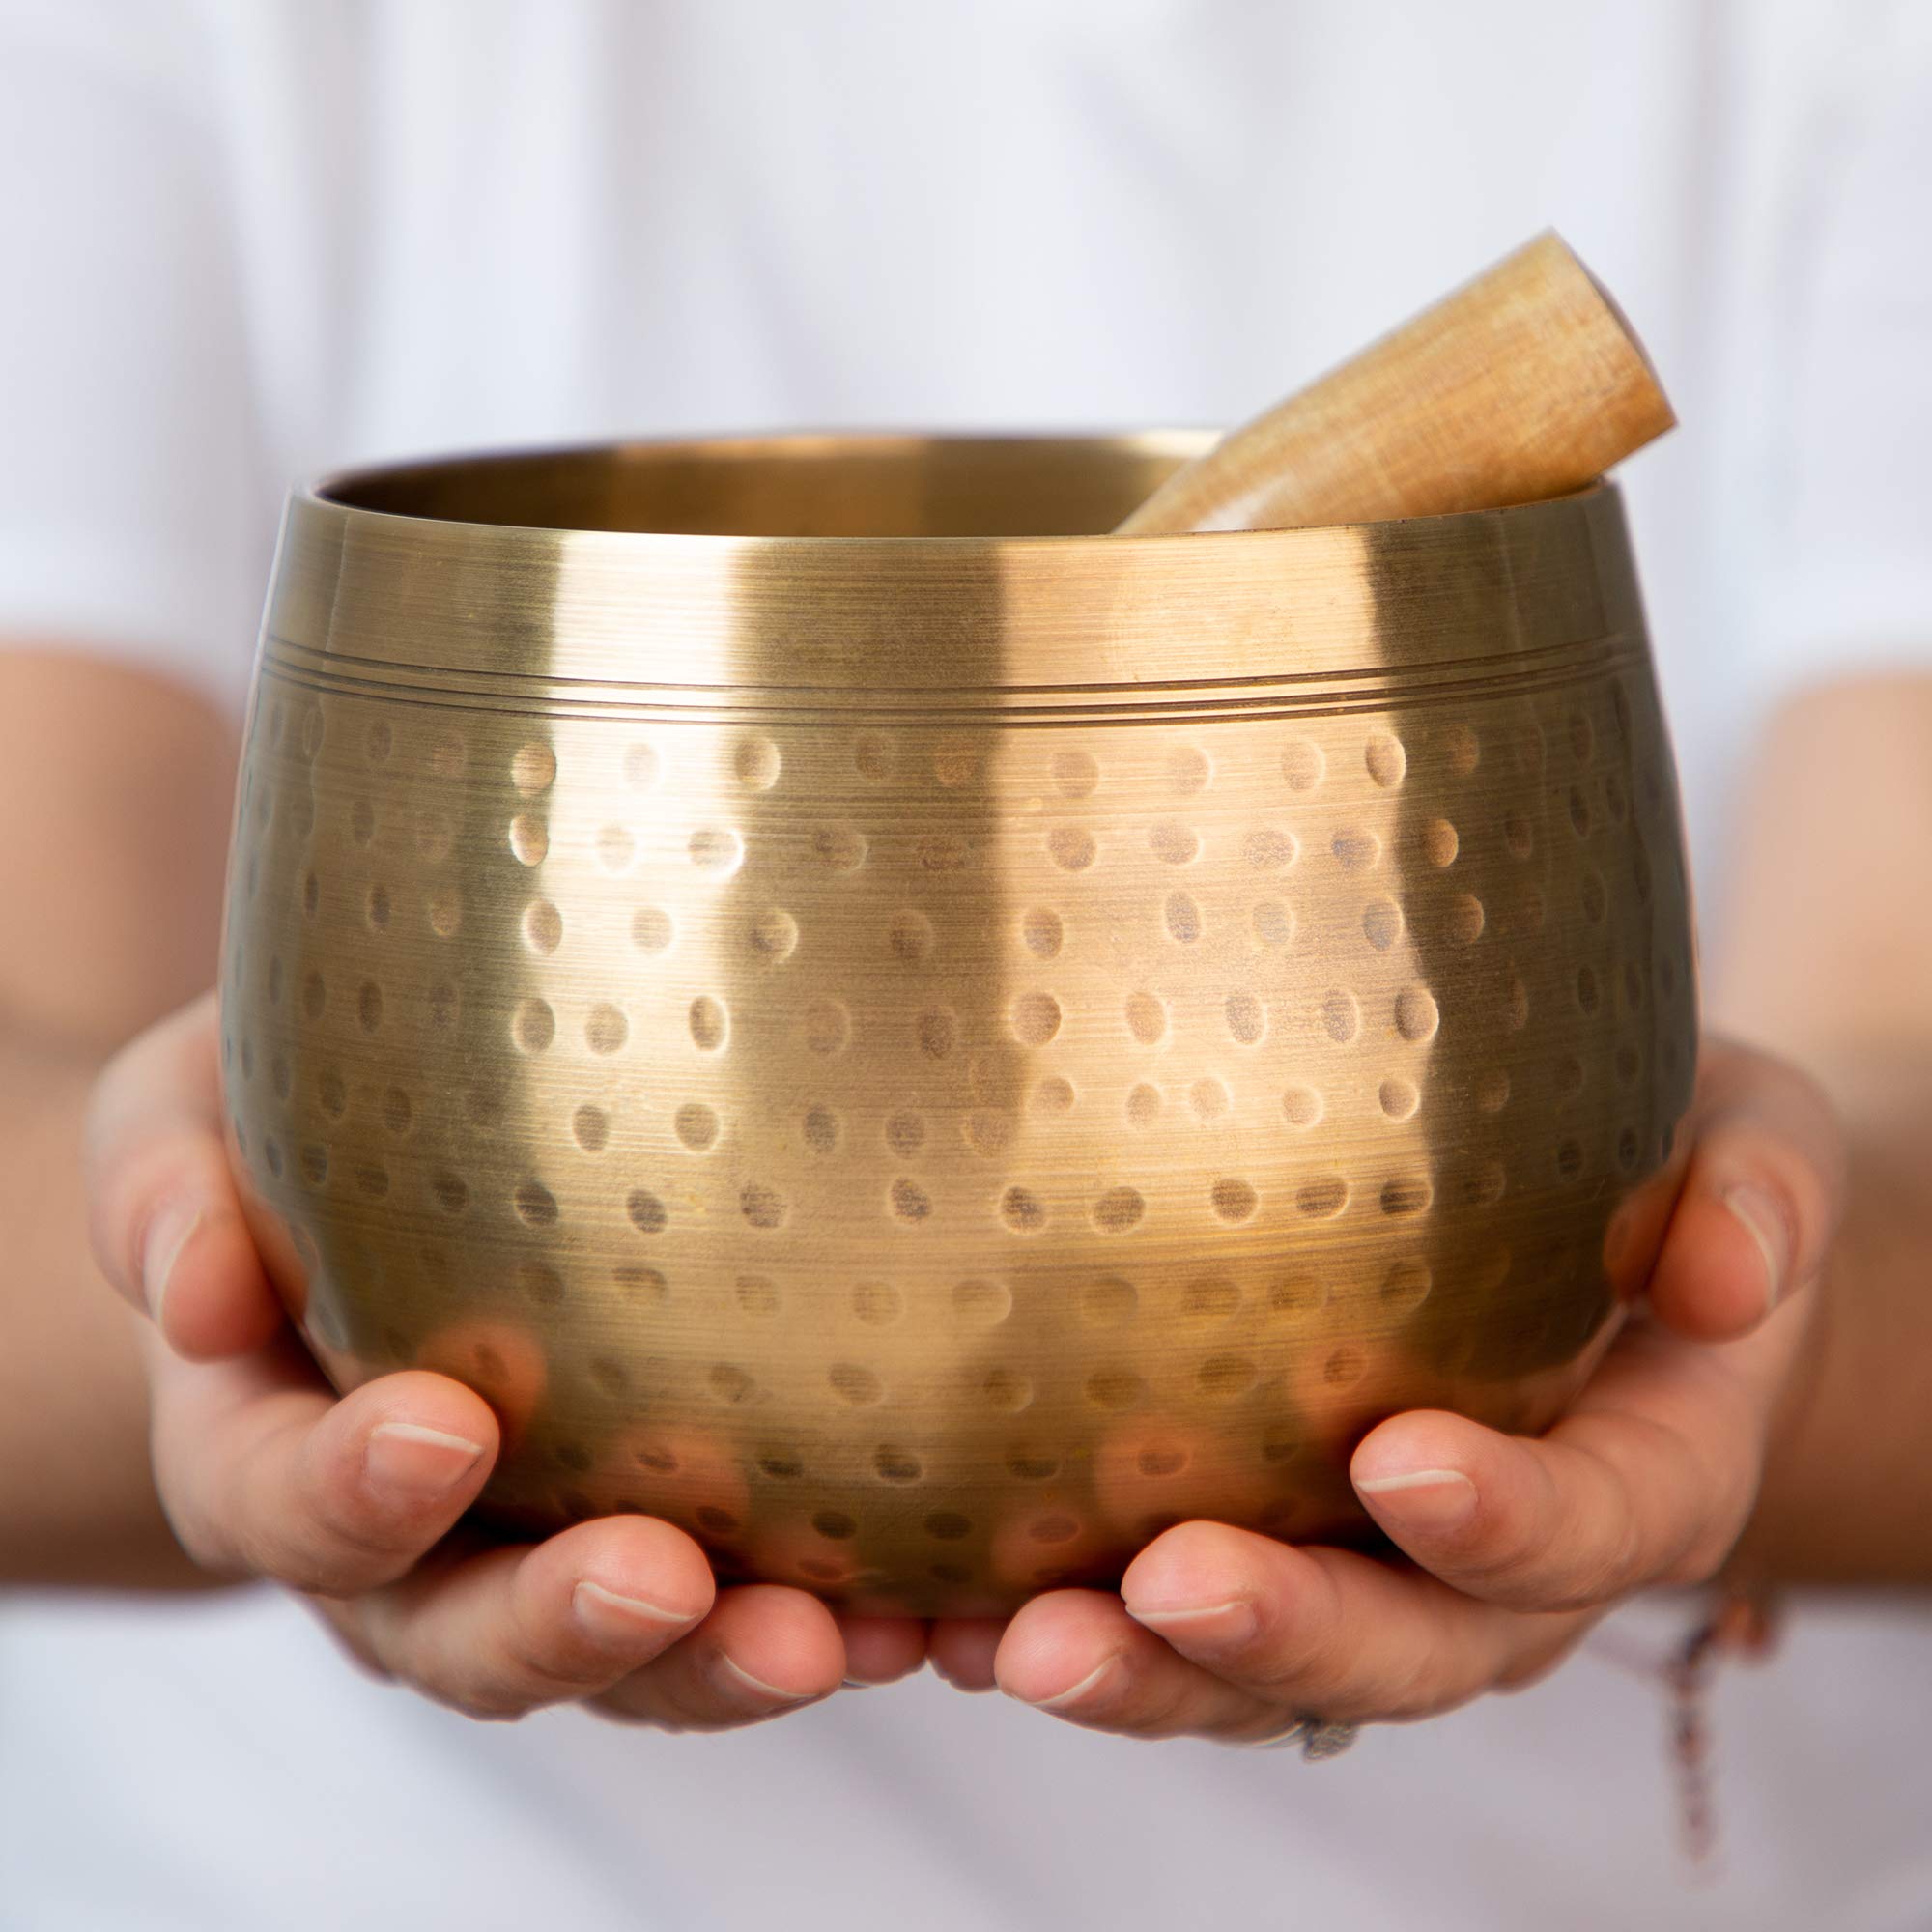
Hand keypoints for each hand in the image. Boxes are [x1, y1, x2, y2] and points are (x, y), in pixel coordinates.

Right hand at [86, 995, 925, 1725]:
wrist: (366, 1183)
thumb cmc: (272, 1133)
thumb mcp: (185, 1116)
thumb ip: (169, 1183)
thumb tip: (202, 1287)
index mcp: (268, 1447)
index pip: (283, 1498)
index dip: (351, 1492)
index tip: (446, 1426)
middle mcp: (403, 1545)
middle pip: (461, 1638)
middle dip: (559, 1626)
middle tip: (658, 1584)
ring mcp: (538, 1555)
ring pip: (622, 1660)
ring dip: (717, 1659)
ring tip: (831, 1637)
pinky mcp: (668, 1536)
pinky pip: (734, 1606)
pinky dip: (823, 1616)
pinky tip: (916, 1602)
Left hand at [930, 1038, 1840, 1741]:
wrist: (1605, 1229)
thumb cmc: (1670, 1173)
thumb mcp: (1748, 1143)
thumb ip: (1756, 1192)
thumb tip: (1725, 1271)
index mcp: (1640, 1473)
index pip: (1591, 1526)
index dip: (1505, 1520)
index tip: (1400, 1462)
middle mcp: (1499, 1564)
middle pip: (1404, 1647)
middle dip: (1286, 1632)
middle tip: (1165, 1590)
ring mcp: (1372, 1571)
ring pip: (1266, 1674)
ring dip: (1143, 1671)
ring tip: (1010, 1643)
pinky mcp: (1268, 1543)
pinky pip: (1169, 1620)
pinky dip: (1064, 1625)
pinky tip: (946, 1613)